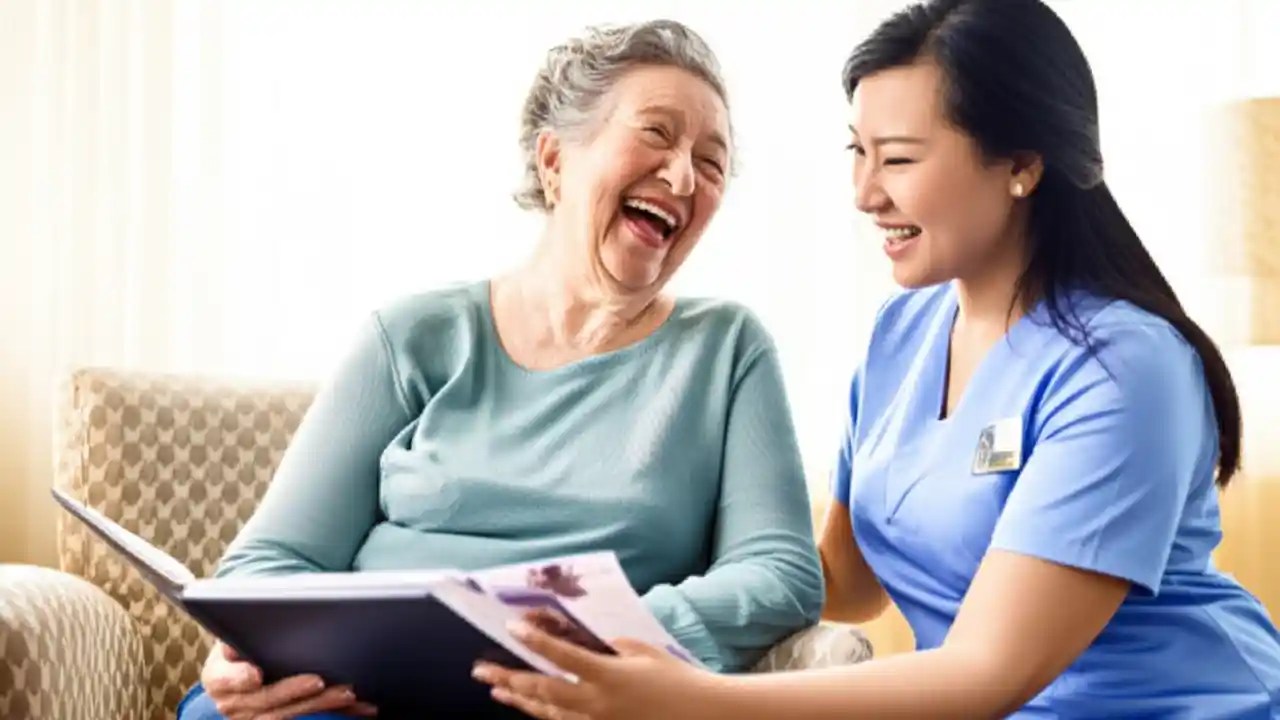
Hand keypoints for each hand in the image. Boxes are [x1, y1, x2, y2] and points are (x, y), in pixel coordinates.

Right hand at [200, 640, 376, 718]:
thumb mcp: (236, 634)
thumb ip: (241, 632)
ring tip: (346, 693)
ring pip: (288, 717)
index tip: (256, 674)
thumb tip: (244, 627)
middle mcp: (232, 704)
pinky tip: (358, 708)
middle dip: (294, 691)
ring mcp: (255, 719)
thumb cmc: (245, 646)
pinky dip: (336, 714)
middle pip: (266, 701)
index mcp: (218, 678)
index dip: (240, 678)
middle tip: (319, 681)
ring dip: (320, 706)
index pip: (225, 680)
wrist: (244, 668)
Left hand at [471, 620, 721, 719]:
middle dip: (509, 679)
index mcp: (608, 676)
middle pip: (542, 691)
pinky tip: (529, 707)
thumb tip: (583, 642)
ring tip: (496, 689)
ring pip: (547, 712)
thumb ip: (609, 647)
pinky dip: (543, 714)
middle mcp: (596, 703)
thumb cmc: (674, 678)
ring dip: (518, 700)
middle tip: (482, 670)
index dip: (535, 642)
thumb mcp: (641, 652)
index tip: (512, 628)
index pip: (563, 657)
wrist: (699, 715)